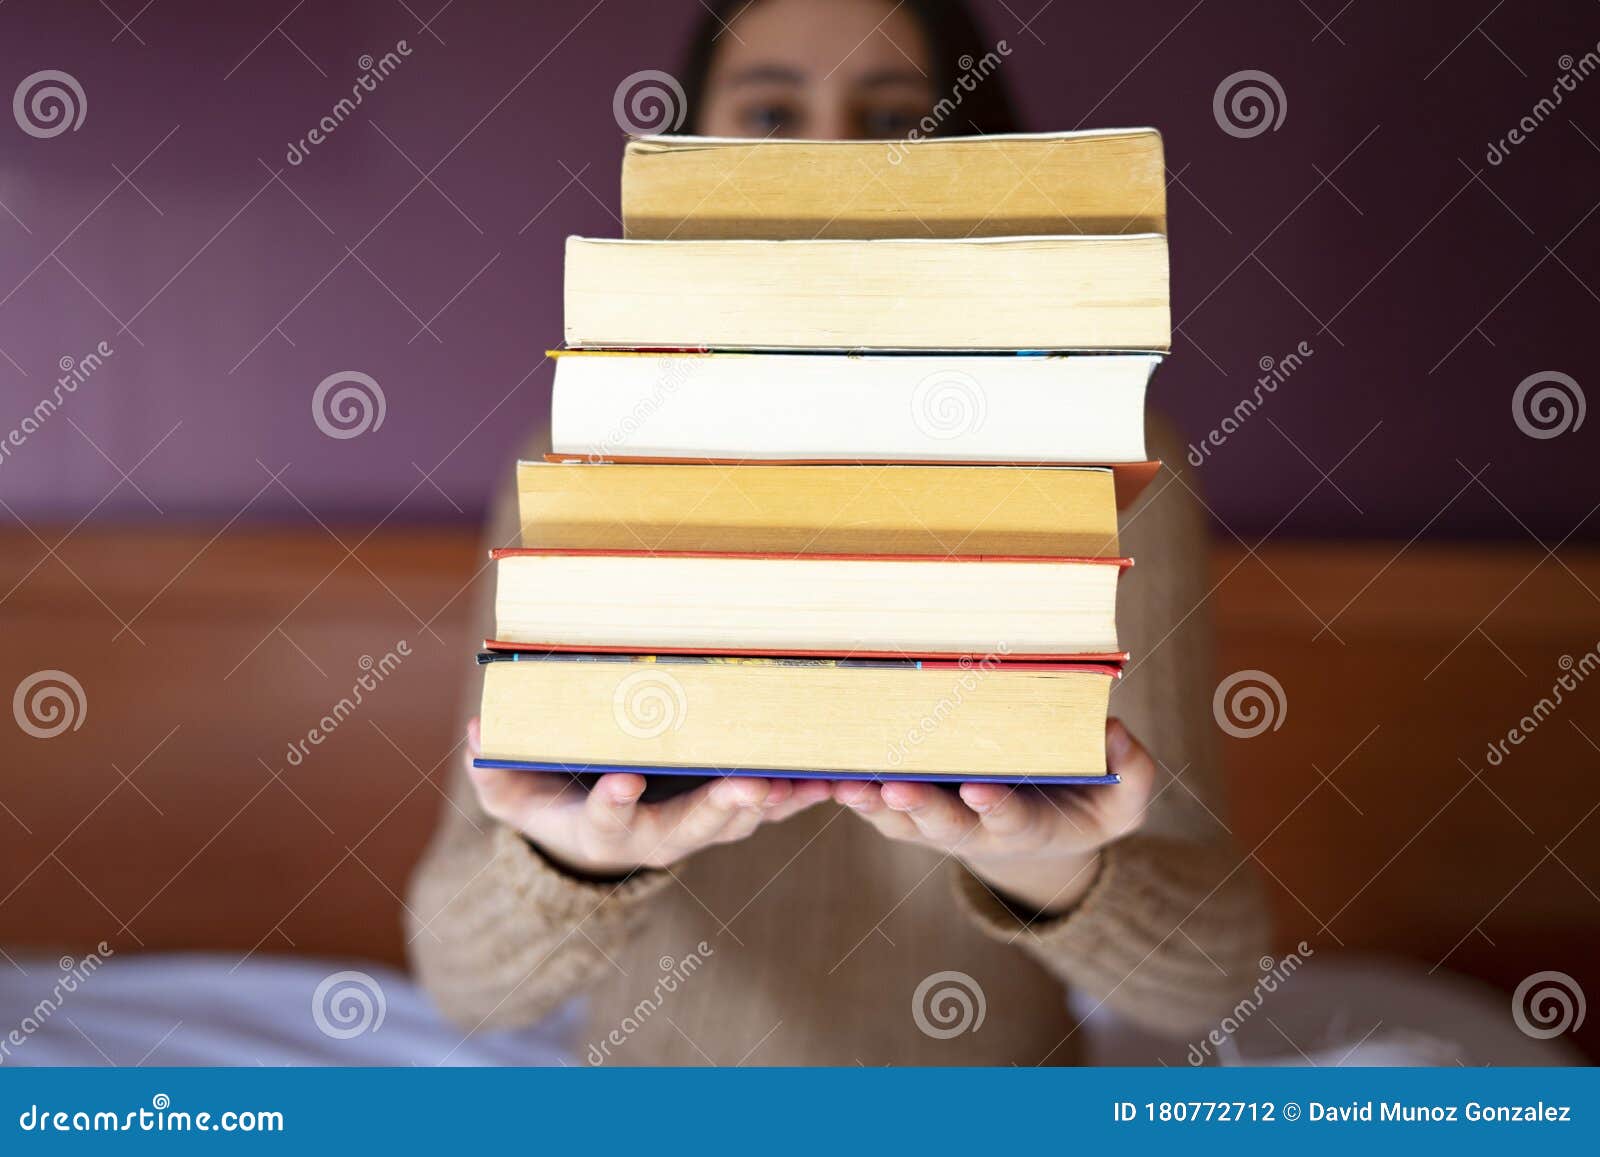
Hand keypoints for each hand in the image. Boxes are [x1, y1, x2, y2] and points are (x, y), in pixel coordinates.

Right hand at [464, 718, 832, 876]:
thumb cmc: (546, 801)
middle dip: (718, 808)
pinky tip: (828, 774)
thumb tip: (478, 736)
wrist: (589, 837)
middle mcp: (655, 838)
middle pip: (690, 828)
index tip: (620, 784)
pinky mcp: (726, 814)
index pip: (607, 821)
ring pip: (736, 821)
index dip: (613, 804)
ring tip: (796, 778)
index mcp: (603, 830)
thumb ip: (494, 771)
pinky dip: (796, 794)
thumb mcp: (509, 790)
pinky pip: (767, 808)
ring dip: (770, 802)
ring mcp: (696, 828)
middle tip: (745, 787)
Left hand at [833, 718, 1156, 916]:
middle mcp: (972, 829)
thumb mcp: (1124, 802)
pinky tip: (826, 770)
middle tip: (896, 789)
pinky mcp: (907, 808)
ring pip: (897, 818)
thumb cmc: (1086, 804)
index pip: (1007, 819)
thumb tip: (1116, 733)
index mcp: (1024, 827)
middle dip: (919, 808)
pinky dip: (850, 790)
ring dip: (871, 801)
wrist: (1040, 827)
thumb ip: (1131, 775)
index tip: (981, 790)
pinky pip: (874, 802)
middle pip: (941, 824)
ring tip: (847, 781)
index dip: (994, 807)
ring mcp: (935, 821)